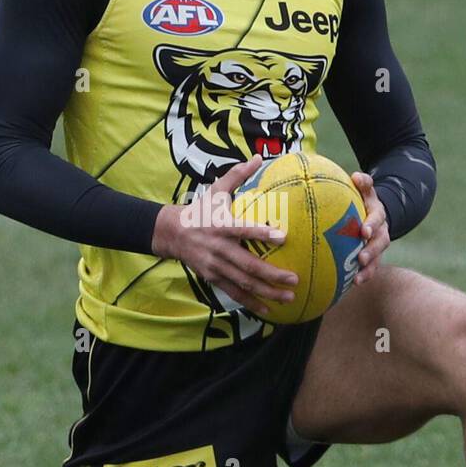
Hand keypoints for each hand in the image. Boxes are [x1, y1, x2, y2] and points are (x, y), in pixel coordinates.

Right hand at [150, 155, 299, 318]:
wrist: (171, 234)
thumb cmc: (200, 210)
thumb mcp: (215, 190)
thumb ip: (237, 175)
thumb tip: (258, 157)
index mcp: (220, 226)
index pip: (242, 229)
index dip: (261, 233)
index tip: (282, 236)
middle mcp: (218, 249)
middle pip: (247, 265)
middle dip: (272, 274)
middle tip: (294, 279)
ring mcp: (215, 267)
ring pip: (243, 283)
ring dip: (267, 292)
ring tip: (289, 297)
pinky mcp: (213, 278)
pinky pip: (234, 293)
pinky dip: (252, 303)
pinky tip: (270, 310)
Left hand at [350, 171, 389, 283]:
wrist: (376, 213)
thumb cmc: (364, 199)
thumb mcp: (365, 189)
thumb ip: (363, 183)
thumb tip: (356, 176)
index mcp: (378, 214)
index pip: (376, 218)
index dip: (372, 225)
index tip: (364, 231)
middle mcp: (382, 231)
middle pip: (380, 242)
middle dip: (371, 251)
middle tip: (361, 258)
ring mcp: (379, 245)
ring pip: (377, 258)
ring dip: (369, 269)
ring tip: (358, 279)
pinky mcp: (374, 257)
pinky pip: (371, 268)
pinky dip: (364, 276)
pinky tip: (353, 284)